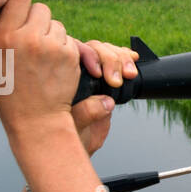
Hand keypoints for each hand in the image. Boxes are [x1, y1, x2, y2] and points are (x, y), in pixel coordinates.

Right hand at [0, 0, 80, 133]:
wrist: (36, 120)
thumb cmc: (10, 92)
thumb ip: (4, 32)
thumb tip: (12, 5)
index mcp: (4, 36)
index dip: (23, 0)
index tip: (22, 9)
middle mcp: (28, 37)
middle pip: (41, 8)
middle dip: (39, 21)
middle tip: (34, 40)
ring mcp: (52, 46)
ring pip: (57, 25)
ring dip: (53, 36)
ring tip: (43, 58)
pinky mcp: (70, 55)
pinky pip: (69, 40)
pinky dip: (64, 49)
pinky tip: (55, 66)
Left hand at [71, 41, 139, 156]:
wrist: (78, 143)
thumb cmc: (68, 136)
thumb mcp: (74, 127)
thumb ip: (85, 113)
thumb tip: (107, 101)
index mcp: (57, 74)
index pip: (72, 50)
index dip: (89, 56)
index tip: (97, 73)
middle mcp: (72, 68)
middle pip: (92, 48)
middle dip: (109, 59)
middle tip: (117, 80)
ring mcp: (90, 71)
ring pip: (105, 51)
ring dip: (121, 58)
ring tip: (130, 74)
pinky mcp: (106, 76)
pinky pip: (115, 58)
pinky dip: (126, 57)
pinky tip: (133, 60)